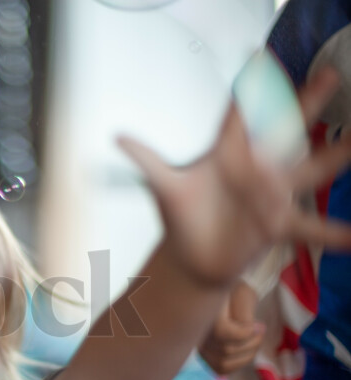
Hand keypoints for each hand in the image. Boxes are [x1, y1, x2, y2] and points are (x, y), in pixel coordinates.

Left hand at [119, 68, 350, 287]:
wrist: (190, 256)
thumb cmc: (182, 215)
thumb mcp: (164, 185)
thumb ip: (147, 159)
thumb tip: (118, 137)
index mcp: (228, 153)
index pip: (240, 114)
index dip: (250, 87)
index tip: (261, 57)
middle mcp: (256, 168)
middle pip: (284, 129)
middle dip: (305, 103)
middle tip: (330, 73)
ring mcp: (271, 195)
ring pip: (309, 170)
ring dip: (336, 155)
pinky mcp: (276, 225)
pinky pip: (308, 227)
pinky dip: (331, 232)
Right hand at [198, 281, 263, 374]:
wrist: (223, 295)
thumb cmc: (236, 291)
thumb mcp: (243, 293)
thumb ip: (243, 313)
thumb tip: (246, 331)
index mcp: (201, 312)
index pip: (220, 333)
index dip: (244, 334)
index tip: (258, 324)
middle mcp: (195, 331)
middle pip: (225, 350)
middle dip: (251, 343)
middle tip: (260, 330)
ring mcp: (198, 345)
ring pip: (223, 363)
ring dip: (248, 355)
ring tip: (255, 340)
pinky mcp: (204, 354)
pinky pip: (221, 369)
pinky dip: (238, 364)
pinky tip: (246, 350)